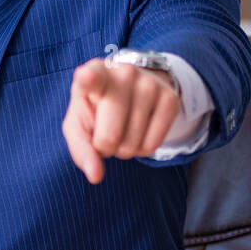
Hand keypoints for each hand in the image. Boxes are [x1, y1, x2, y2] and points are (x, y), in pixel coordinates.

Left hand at [61, 58, 180, 183]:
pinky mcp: (171, 98)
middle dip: (105, 147)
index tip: (86, 76)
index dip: (88, 79)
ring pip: (132, 145)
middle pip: (109, 136)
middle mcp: (123, 73)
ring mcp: (150, 84)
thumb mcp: (79, 123)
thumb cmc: (97, 109)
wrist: (132, 89)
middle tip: (105, 131)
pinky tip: (139, 130)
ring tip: (123, 127)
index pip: (91, 78)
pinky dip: (142, 149)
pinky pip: (152, 146)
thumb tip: (95, 176)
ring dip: (124, 148)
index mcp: (93, 73)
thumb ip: (81, 149)